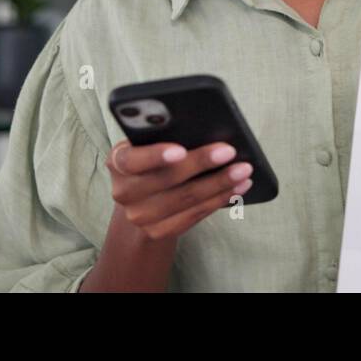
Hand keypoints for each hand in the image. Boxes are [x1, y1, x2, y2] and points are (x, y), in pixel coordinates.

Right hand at [105, 140, 253, 241]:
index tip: (181, 149)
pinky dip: (218, 200)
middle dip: (202, 164)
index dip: (155, 155)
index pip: (132, 159)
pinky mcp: (158, 231)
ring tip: (243, 171)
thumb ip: (164, 135)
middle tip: (230, 152)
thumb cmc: (153, 158)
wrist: (142, 197)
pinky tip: (236, 188)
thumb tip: (205, 129)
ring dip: (219, 184)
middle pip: (167, 179)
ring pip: (186, 199)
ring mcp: (140, 216)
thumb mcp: (148, 142)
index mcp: (117, 161)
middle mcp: (123, 191)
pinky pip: (193, 216)